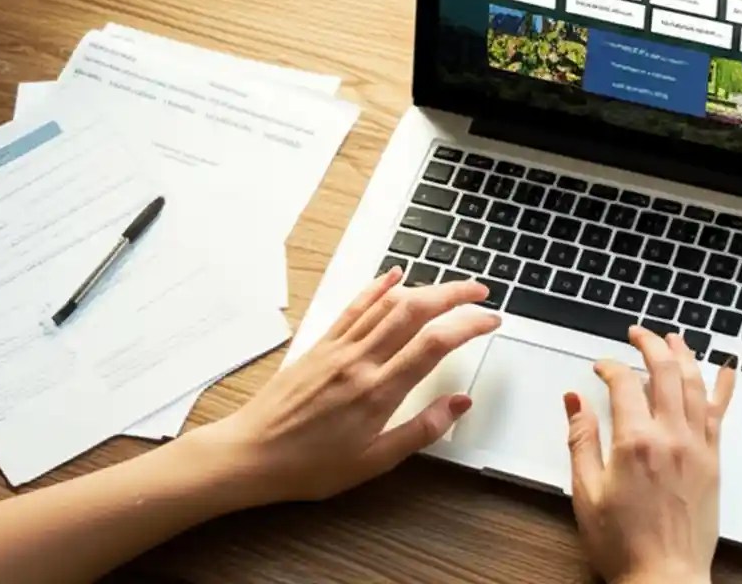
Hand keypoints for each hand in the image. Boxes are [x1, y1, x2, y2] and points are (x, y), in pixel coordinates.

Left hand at [189, 268, 498, 506]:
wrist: (250, 454)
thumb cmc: (309, 465)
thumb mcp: (374, 461)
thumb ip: (422, 429)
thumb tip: (460, 403)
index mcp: (378, 391)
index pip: (434, 344)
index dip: (468, 325)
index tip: (491, 320)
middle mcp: (360, 361)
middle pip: (414, 311)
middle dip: (453, 294)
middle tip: (481, 291)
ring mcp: (338, 348)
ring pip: (388, 303)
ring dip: (424, 287)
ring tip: (451, 285)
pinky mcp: (320, 344)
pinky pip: (354, 307)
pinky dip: (377, 287)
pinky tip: (394, 275)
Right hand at [565, 327, 735, 583]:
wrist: (664, 579)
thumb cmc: (623, 544)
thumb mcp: (585, 492)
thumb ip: (580, 441)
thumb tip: (574, 402)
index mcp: (635, 443)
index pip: (623, 383)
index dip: (609, 367)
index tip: (600, 366)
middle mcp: (671, 437)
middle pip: (665, 371)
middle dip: (650, 344)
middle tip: (638, 333)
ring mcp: (698, 447)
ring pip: (695, 384)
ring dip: (684, 355)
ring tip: (673, 339)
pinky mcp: (714, 461)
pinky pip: (720, 413)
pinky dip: (723, 386)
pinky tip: (726, 368)